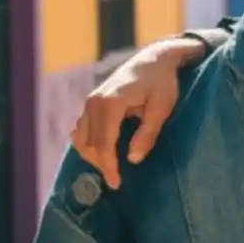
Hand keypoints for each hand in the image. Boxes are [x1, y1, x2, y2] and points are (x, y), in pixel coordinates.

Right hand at [70, 37, 203, 188]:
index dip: (108, 166)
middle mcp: (94, 102)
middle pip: (89, 143)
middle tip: (117, 181)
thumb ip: (148, 134)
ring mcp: (90, 101)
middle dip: (101, 164)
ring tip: (111, 169)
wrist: (154, 59)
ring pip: (81, 138)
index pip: (103, 143)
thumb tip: (132, 159)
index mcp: (110, 103)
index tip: (116, 183)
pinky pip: (82, 129)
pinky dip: (90, 143)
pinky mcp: (91, 103)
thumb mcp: (162, 108)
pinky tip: (105, 153)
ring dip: (93, 155)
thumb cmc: (162, 83)